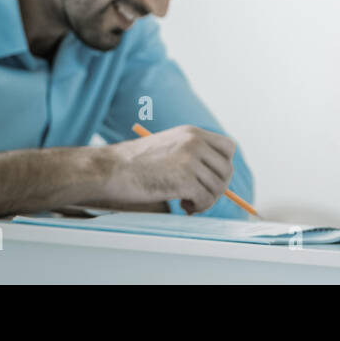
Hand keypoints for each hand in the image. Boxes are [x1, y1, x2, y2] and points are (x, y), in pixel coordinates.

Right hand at [103, 124, 236, 214]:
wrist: (111, 169)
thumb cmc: (134, 163)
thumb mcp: (168, 146)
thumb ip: (192, 154)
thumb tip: (218, 178)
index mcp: (192, 132)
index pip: (228, 148)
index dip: (223, 166)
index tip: (210, 178)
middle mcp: (195, 143)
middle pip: (226, 169)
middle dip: (217, 187)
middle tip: (199, 196)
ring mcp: (191, 160)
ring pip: (218, 187)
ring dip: (206, 200)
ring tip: (188, 202)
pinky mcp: (185, 180)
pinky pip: (206, 200)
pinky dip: (198, 208)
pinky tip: (183, 206)